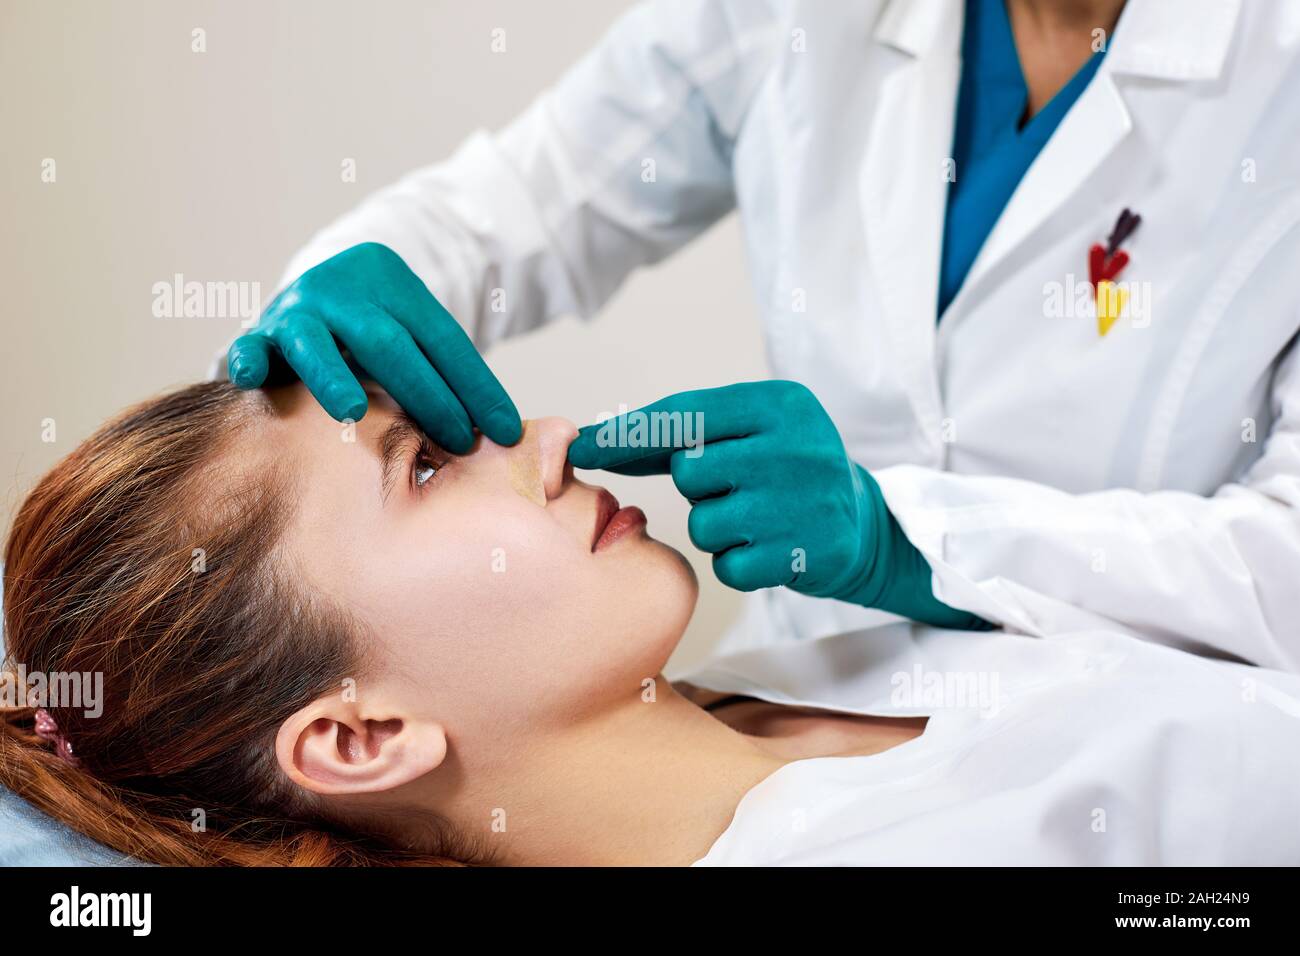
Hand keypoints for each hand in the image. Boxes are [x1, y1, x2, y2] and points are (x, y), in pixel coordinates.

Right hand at [227, 242, 520, 452]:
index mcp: (394, 285)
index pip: (443, 339)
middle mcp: (344, 290)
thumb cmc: (378, 338)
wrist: (313, 298)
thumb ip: (444, 374)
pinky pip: (249, 347)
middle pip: (388, 344)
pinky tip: (250, 377)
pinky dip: (248, 361)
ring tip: (349, 412)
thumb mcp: (414, 337)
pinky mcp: (260, 332)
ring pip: (316, 342)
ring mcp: (299, 309)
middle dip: (427, 395)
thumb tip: (498, 436)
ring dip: (333, 377)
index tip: (507, 431)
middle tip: (458, 441)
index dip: (477, 386)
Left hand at [567, 380, 987, 628]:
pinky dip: (739, 564)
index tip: (582, 446)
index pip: (685, 416)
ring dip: (717, 529)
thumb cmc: (785, 473)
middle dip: (699, 488)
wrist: (863, 524)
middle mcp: (798, 446)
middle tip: (736, 490)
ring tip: (756, 520)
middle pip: (691, 472)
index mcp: (780, 404)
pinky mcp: (811, 553)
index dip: (630, 434)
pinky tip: (769, 548)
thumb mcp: (748, 433)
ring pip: (705, 523)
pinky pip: (730, 566)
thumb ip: (680, 433)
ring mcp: (806, 501)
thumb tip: (595, 440)